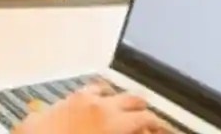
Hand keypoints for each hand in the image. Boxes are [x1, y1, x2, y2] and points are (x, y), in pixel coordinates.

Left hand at [14, 84, 163, 133]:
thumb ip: (123, 131)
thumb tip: (135, 130)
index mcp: (113, 122)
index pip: (145, 119)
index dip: (157, 124)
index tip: (160, 128)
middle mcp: (99, 106)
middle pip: (131, 99)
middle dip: (142, 108)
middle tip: (147, 117)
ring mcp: (79, 101)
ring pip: (107, 91)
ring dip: (118, 99)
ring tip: (121, 105)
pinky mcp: (61, 102)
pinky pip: (84, 92)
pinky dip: (94, 96)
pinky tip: (91, 102)